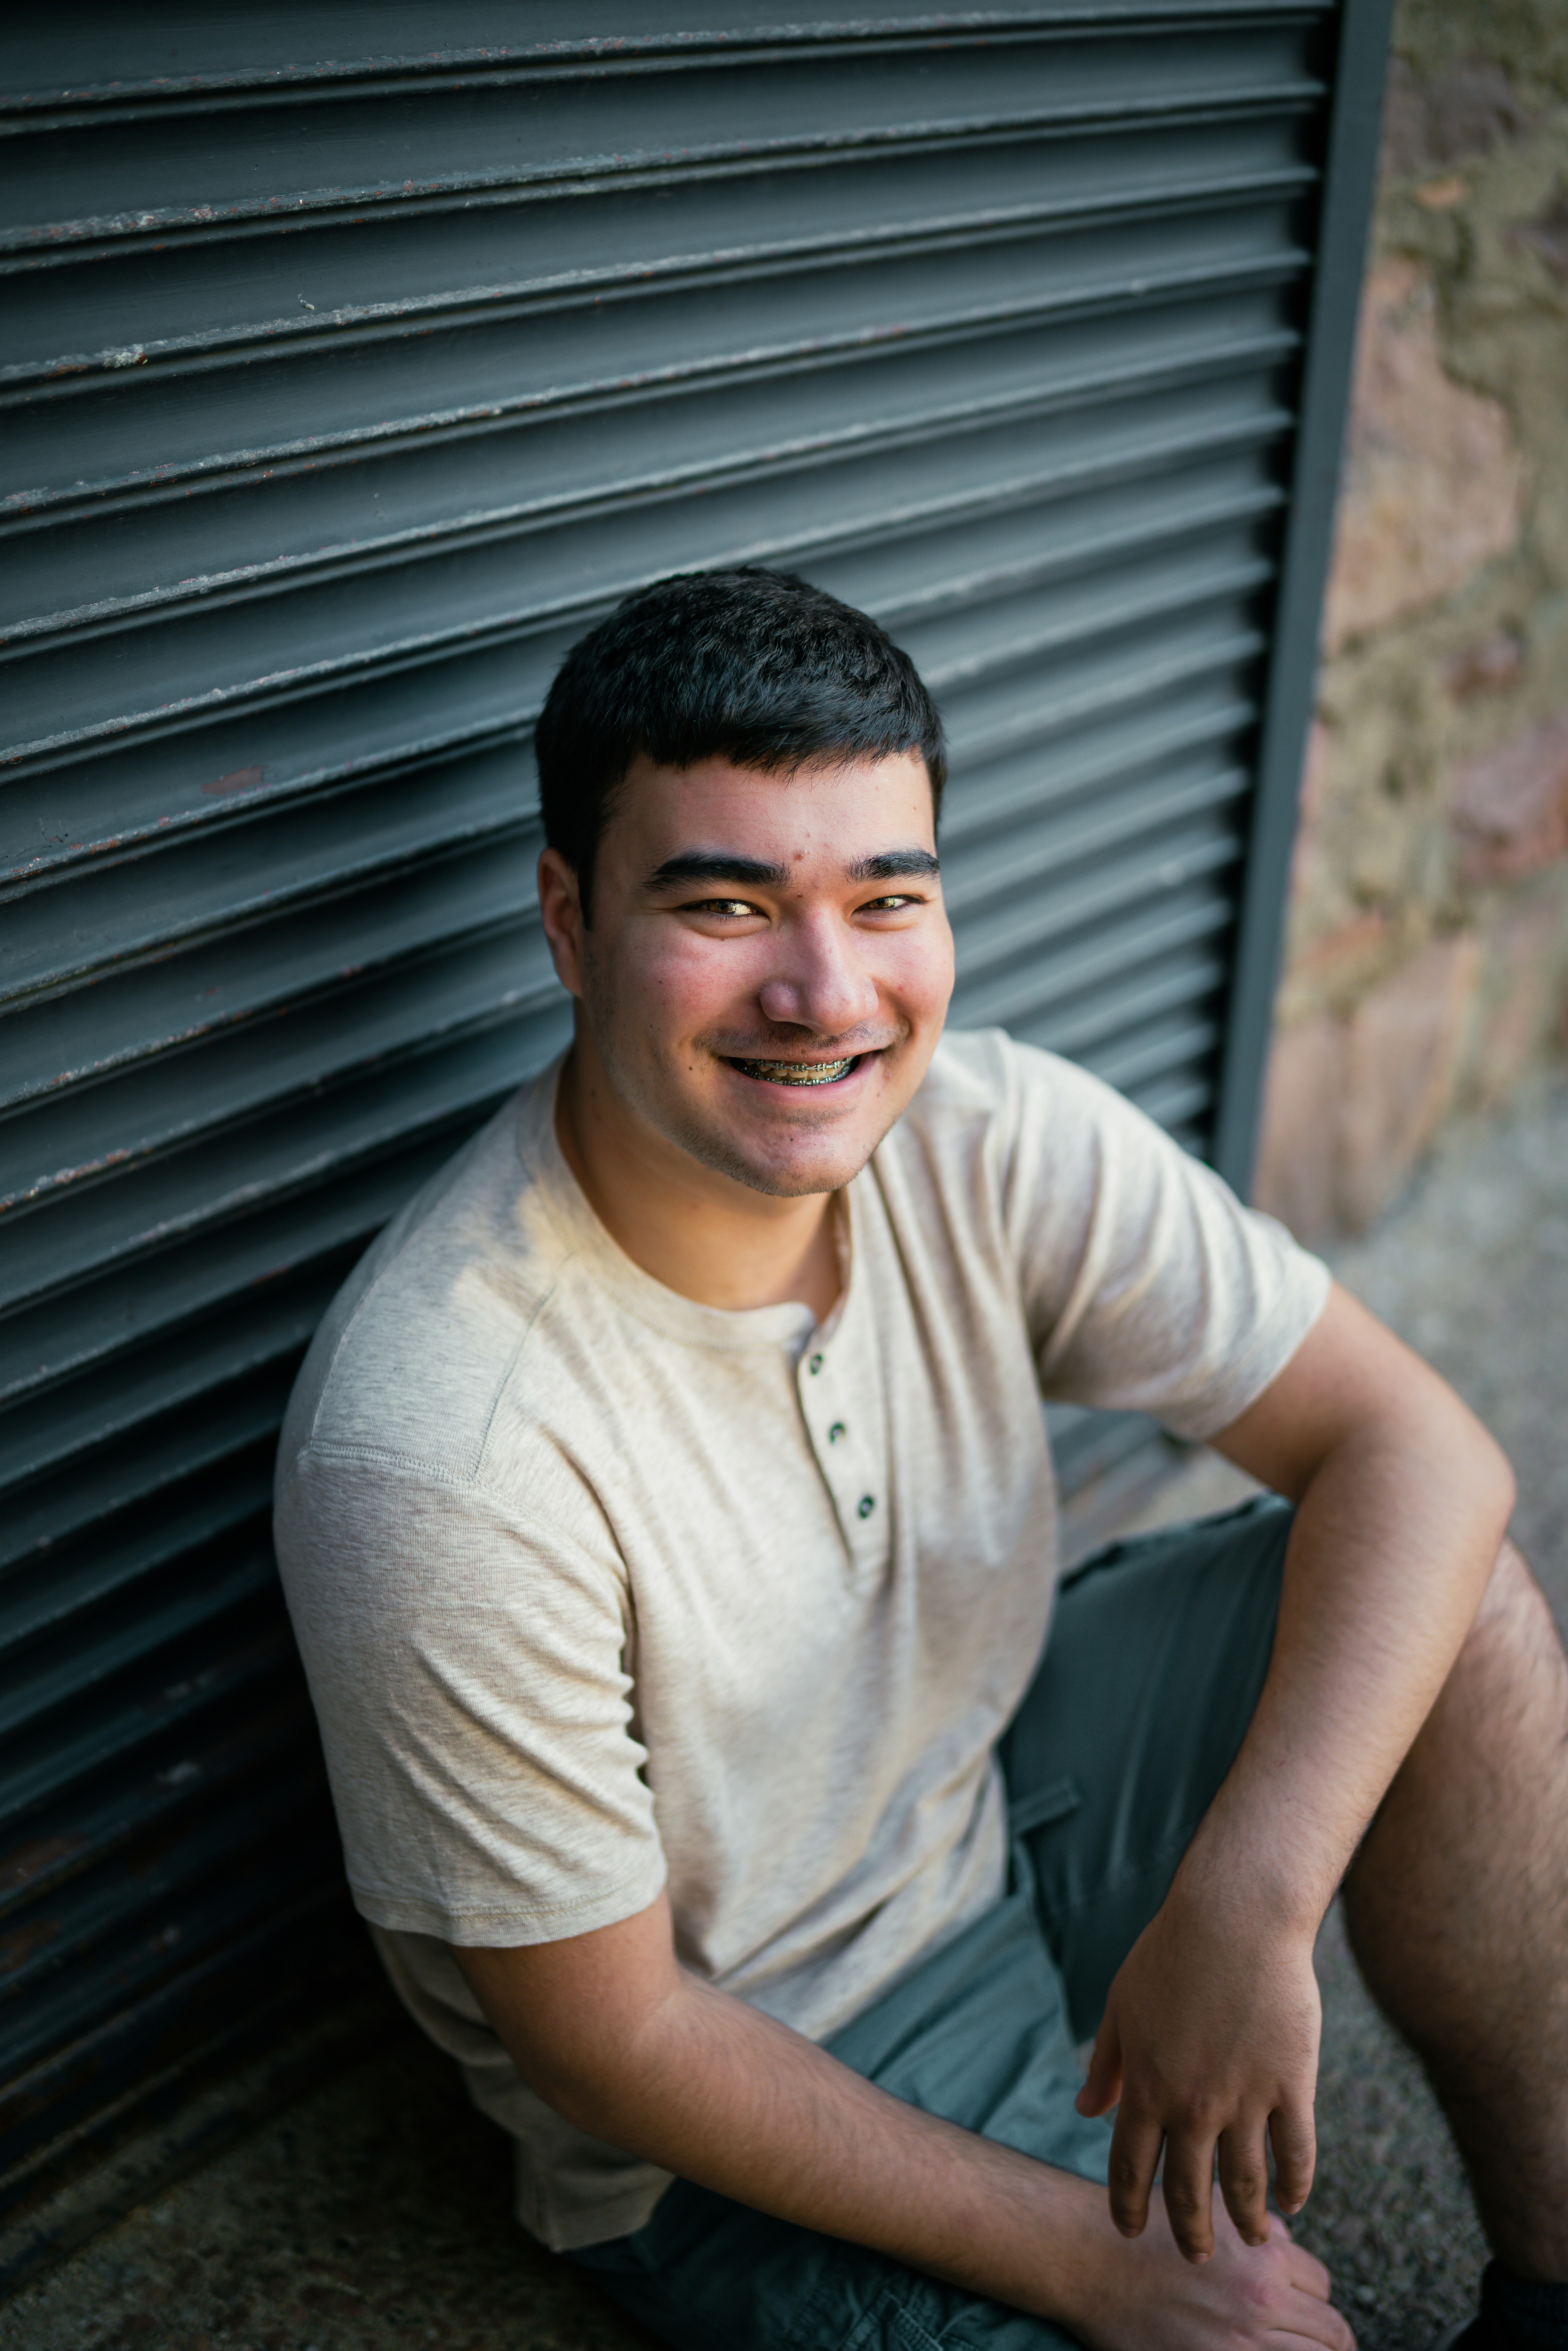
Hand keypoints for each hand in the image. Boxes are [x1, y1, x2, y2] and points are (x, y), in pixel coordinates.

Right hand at [1070, 2188, 1353, 2350]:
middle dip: (1327, 2340)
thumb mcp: (1207, 2210)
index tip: (1305, 2312)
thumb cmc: (1146, 2232)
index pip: (1322, 2285)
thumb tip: (1286, 2244)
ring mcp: (1243, 2341)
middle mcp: (1263, 2298)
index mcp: (1265, 2255)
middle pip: (1331, 2331)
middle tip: (1317, 2347)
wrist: (1091, 2260)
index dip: (1314, 2299)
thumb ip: (1252, 2229)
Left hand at [1074, 1878, 1321, 2262]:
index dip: (1129, 2208)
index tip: (1131, 2232)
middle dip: (1189, 2232)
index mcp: (1145, 2087)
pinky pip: (1295, 2154)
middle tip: (1196, 2256)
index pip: (1131, 2169)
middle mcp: (1193, 2105)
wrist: (1234, 1919)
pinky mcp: (1291, 2085)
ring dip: (1246, 2220)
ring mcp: (1245, 2099)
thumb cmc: (1171, 1954)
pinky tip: (1292, 2204)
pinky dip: (1295, 2187)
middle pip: (1188, 2191)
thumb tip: (1086, 2111)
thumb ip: (1106, 2064)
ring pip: (1245, 2185)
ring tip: (1251, 2239)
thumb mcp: (1122, 2006)